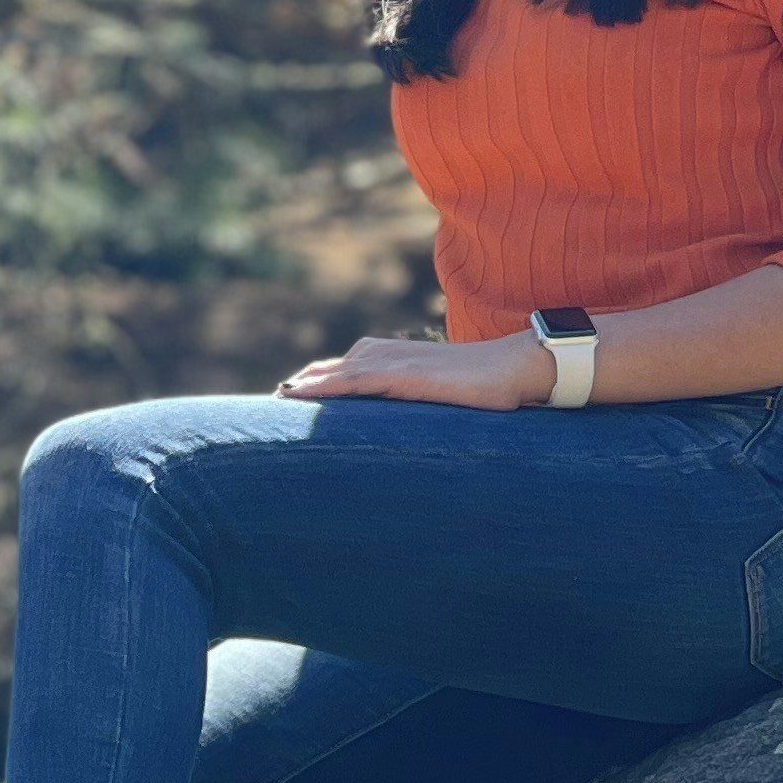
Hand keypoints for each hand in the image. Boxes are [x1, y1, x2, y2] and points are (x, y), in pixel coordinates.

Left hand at [272, 331, 548, 408]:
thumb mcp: (437, 392)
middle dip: (301, 387)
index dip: (312, 384)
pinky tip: (302, 397)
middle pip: (330, 371)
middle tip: (270, 408)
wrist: (512, 367)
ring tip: (277, 403)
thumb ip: (413, 400)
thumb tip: (400, 428)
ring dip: (305, 389)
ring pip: (336, 375)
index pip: (340, 370)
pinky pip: (355, 382)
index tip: (286, 400)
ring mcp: (393, 363)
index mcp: (390, 357)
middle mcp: (384, 354)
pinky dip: (326, 388)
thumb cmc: (481, 385)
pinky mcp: (404, 377)